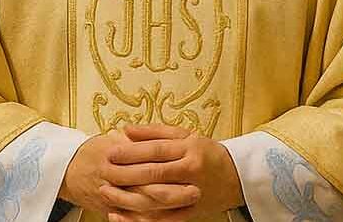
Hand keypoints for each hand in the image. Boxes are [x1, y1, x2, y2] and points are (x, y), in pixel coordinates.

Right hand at [60, 128, 199, 218]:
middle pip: (147, 183)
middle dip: (173, 189)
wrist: (66, 169)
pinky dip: (148, 219)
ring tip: (186, 204)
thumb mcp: (110, 137)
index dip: (169, 163)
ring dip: (166, 206)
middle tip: (196, 189)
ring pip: (141, 204)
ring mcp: (110, 193)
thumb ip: (133, 137)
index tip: (190, 165)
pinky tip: (165, 217)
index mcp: (115, 151)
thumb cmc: (93, 151)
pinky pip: (130, 217)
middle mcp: (112, 173)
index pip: (146, 158)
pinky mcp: (108, 208)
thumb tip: (158, 132)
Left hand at [104, 124, 243, 221]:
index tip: (111, 152)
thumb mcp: (186, 135)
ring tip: (106, 192)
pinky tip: (120, 216)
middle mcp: (192, 171)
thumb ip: (156, 131)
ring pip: (156, 198)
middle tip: (104, 171)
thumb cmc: (207, 152)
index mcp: (190, 149)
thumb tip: (126, 129)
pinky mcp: (192, 213)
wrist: (237, 177)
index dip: (132, 151)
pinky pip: (163, 220)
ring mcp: (192, 194)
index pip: (156, 150)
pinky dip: (140, 220)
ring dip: (128, 197)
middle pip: (154, 173)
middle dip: (126, 172)